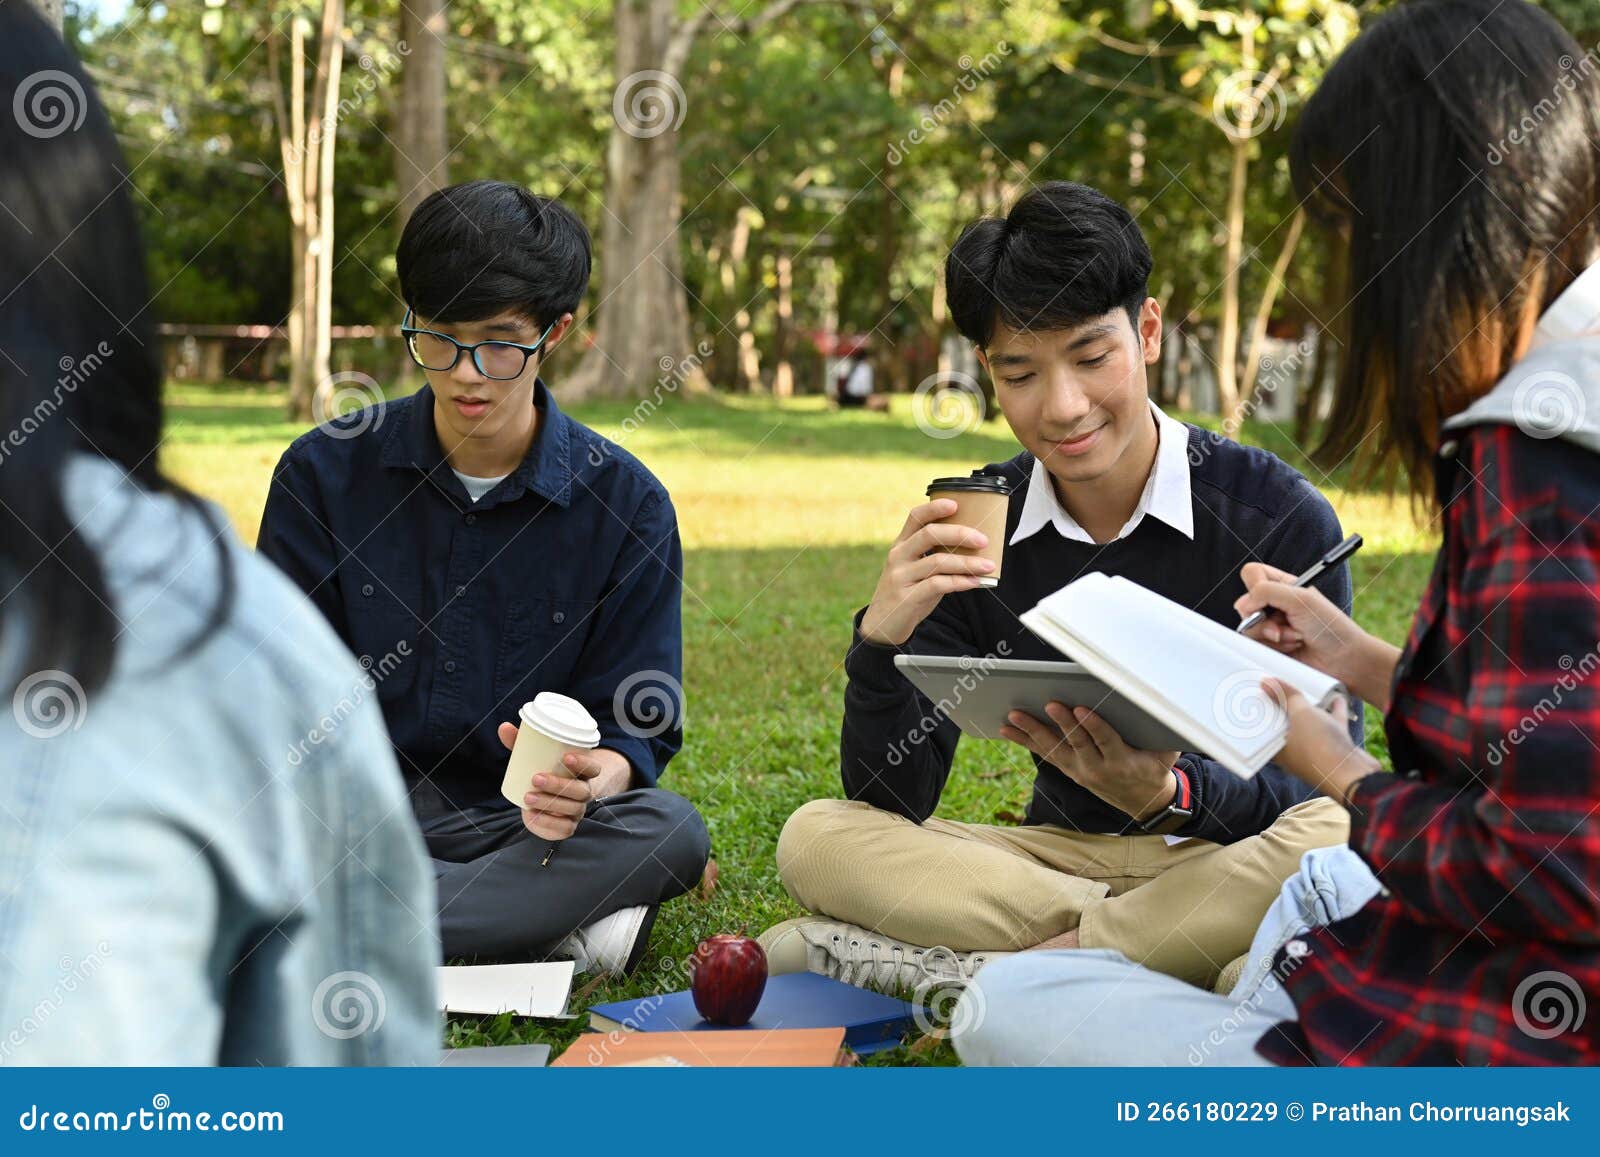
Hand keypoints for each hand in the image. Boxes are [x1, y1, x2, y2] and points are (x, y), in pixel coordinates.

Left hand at [496, 724, 633, 840]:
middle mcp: (584, 792)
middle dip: (559, 785)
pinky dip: (547, 823)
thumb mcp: (535, 757)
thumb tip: (504, 727)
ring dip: (549, 803)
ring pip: (572, 809)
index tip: (566, 757)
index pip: (593, 768)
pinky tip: (531, 816)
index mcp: (583, 772)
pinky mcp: (568, 826)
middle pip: (580, 790)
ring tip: (528, 797)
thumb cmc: (545, 771)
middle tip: (535, 778)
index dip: (583, 763)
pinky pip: (564, 828)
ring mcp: (578, 810)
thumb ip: (521, 743)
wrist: (549, 798)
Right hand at [858, 498, 995, 645]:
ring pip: (937, 561)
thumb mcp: (915, 568)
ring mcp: (901, 576)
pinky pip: (937, 585)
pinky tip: (975, 582)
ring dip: (967, 562)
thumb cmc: (907, 591)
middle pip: (929, 534)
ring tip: (988, 566)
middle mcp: (898, 556)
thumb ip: (935, 555)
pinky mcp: (907, 597)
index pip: (915, 517)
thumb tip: (975, 547)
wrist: (882, 625)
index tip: (956, 503)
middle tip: (983, 540)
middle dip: (960, 534)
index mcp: (901, 544)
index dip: (935, 507)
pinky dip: (960, 582)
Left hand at [1000, 703, 1179, 821]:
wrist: (1145, 802)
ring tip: (1013, 715)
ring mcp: (1080, 772)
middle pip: (1076, 743)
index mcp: (1122, 762)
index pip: (1105, 741)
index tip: (1081, 709)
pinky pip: (1046, 754)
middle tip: (1048, 704)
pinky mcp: (1070, 771)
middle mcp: (1098, 768)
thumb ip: (1164, 731)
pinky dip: (1025, 740)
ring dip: (1032, 731)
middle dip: (1061, 723)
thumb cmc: (1156, 767)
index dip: (1093, 726)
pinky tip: (1007, 729)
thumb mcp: (1167, 752)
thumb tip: (1166, 704)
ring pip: (1054, 749)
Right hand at [1234, 562, 1398, 708]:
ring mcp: (1271, 627)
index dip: (1254, 585)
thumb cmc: (1330, 626)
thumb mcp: (1301, 599)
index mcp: (1283, 586)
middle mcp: (1275, 605)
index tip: (1265, 598)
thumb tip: (1243, 604)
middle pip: (1245, 604)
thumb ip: (1267, 591)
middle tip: (1284, 623)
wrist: (1343, 659)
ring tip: (1296, 637)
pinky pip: (1256, 646)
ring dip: (1273, 635)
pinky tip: (1293, 648)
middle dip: (1264, 618)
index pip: (1252, 574)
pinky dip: (1275, 648)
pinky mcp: (1270, 648)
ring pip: (1249, 628)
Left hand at [1260, 678, 1379, 805]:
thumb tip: (1265, 681)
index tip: (1256, 692)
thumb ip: (1285, 696)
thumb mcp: (1299, 714)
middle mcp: (1296, 750)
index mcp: (1278, 748)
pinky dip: (1334, 710)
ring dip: (1309, 707)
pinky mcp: (1336, 746)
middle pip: (1287, 723)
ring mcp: (1317, 748)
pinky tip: (1336, 696)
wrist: (1356, 774)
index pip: (1263, 726)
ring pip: (1310, 723)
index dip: (1260, 710)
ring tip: (1303, 687)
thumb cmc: (1319, 747)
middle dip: (1284, 705)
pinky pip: (1332, 724)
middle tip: (1276, 684)